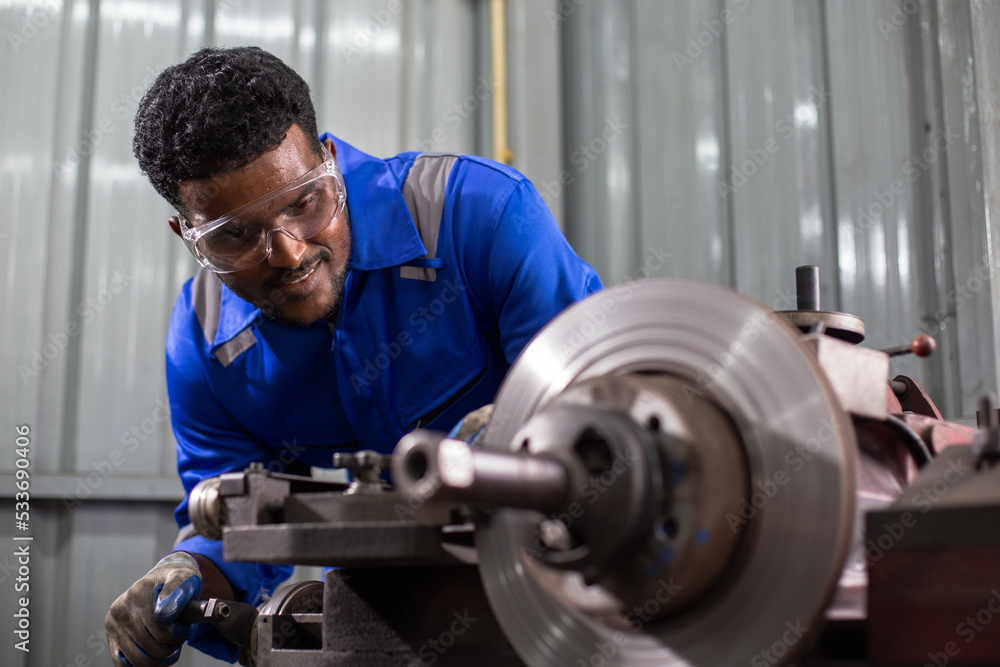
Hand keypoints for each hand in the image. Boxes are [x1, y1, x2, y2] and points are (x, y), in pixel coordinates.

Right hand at [106, 552, 201, 666]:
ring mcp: (113, 625)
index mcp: (138, 594)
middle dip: (173, 646)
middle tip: (181, 635)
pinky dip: (144, 665)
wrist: (163, 579)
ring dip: (161, 658)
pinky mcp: (111, 637)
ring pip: (140, 660)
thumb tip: (163, 613)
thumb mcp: (185, 577)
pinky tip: (157, 656)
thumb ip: (178, 590)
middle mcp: (120, 609)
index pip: (162, 632)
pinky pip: (123, 664)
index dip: (180, 634)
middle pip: (154, 648)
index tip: (187, 626)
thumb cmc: (178, 581)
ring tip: (171, 645)